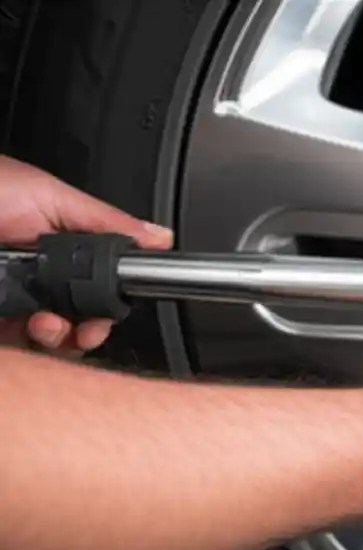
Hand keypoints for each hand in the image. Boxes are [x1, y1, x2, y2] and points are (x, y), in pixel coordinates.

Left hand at [0, 155, 172, 352]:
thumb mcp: (49, 196)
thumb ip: (105, 223)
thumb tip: (157, 238)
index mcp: (51, 252)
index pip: (92, 291)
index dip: (105, 309)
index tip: (105, 315)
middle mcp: (28, 281)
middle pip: (73, 324)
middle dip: (83, 331)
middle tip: (80, 327)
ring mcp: (5, 303)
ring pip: (44, 342)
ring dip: (54, 339)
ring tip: (42, 324)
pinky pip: (15, 351)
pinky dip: (24, 348)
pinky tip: (22, 329)